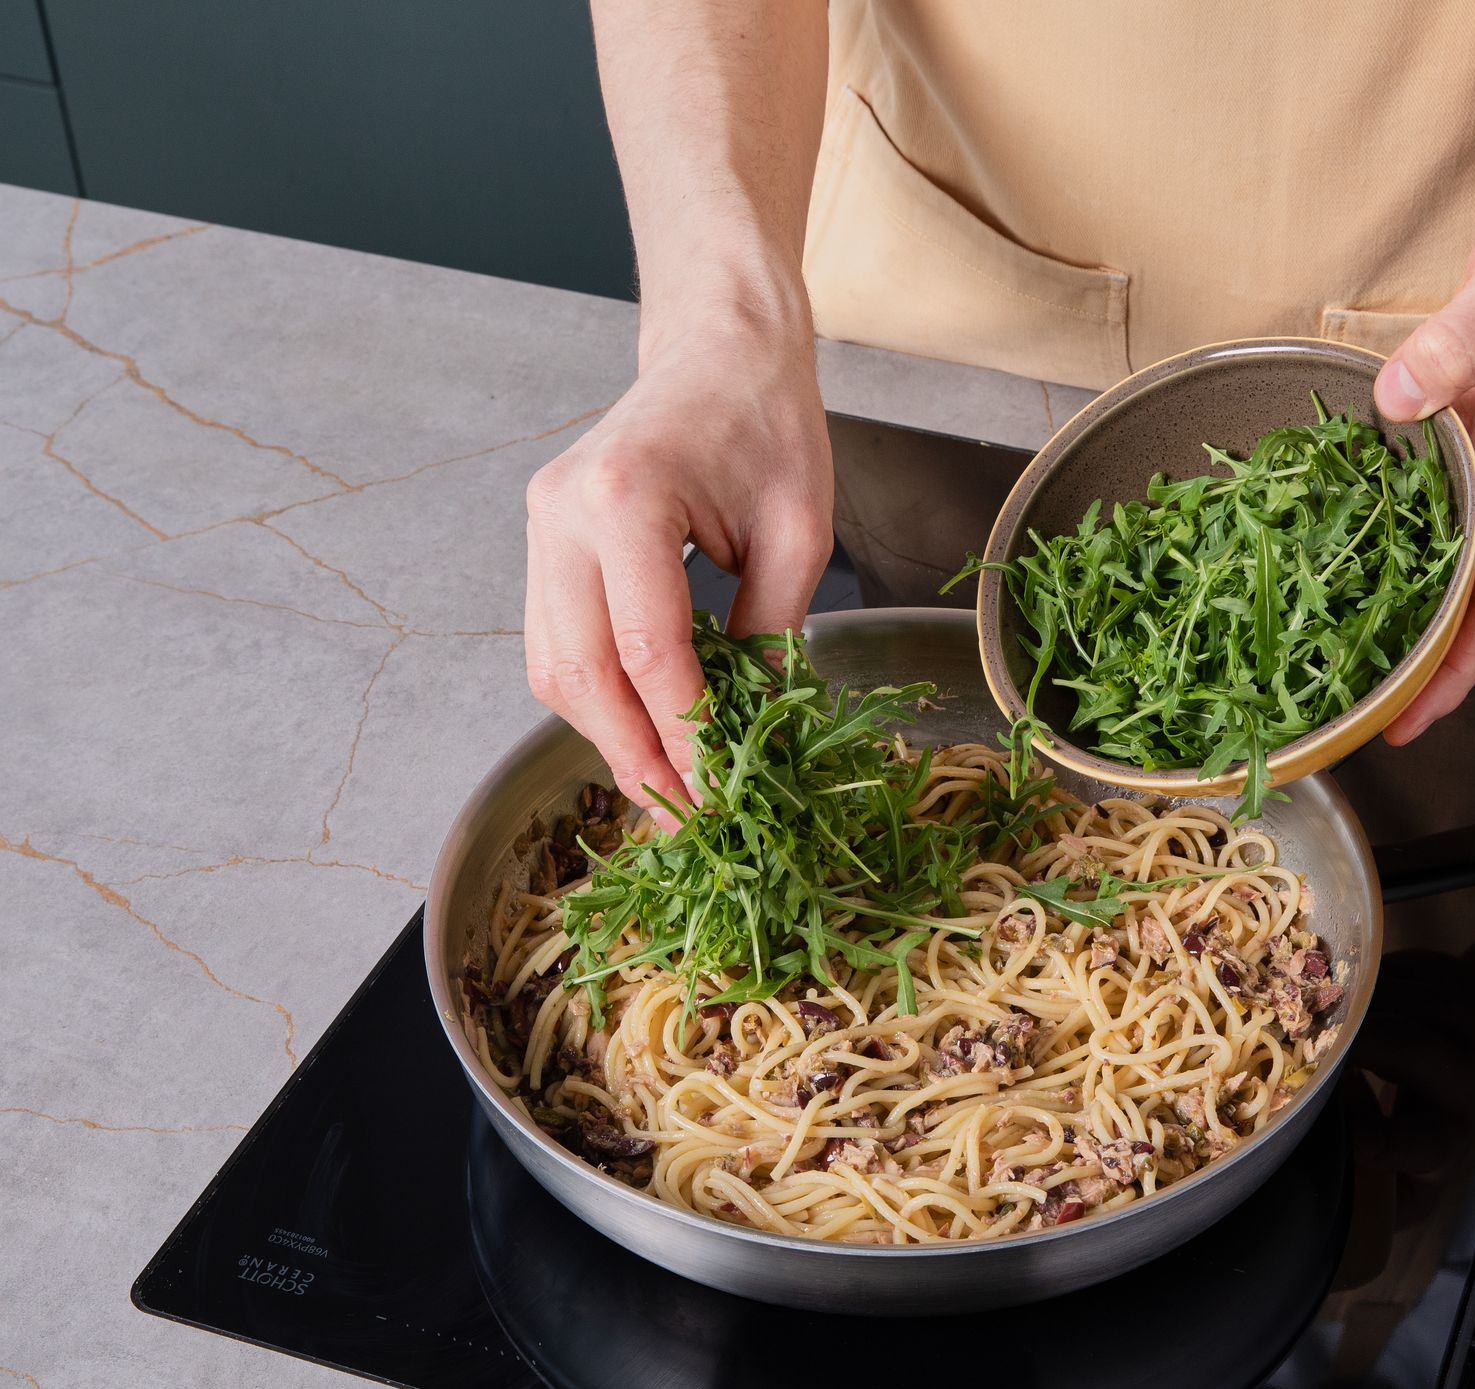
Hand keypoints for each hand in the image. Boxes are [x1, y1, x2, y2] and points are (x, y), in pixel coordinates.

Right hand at [524, 310, 832, 813]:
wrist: (719, 348)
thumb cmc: (768, 420)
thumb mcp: (800, 530)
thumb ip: (772, 632)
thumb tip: (754, 731)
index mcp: (626, 497)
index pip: (649, 651)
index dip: (683, 736)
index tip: (720, 794)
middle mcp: (562, 512)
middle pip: (580, 672)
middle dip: (635, 756)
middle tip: (687, 819)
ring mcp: (541, 526)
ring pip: (555, 667)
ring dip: (609, 737)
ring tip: (668, 790)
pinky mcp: (544, 540)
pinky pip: (556, 642)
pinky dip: (599, 697)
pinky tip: (645, 732)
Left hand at [1372, 190, 1474, 743]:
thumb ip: (1457, 342)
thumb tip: (1398, 400)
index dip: (1455, 674)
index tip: (1409, 723)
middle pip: (1463, 607)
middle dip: (1412, 667)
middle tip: (1341, 709)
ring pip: (1441, 566)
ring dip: (1396, 615)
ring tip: (1321, 655)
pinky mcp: (1467, 441)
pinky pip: (1426, 516)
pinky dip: (1387, 550)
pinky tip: (1331, 556)